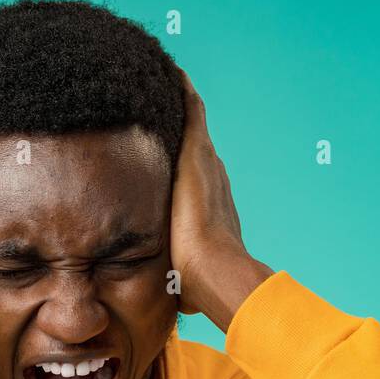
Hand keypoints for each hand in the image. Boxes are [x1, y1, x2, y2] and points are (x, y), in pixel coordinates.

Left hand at [169, 69, 272, 330]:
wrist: (216, 273)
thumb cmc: (202, 287)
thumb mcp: (188, 281)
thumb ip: (184, 282)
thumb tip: (186, 306)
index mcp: (211, 210)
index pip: (195, 182)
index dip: (186, 169)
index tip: (174, 157)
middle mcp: (214, 182)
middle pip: (195, 150)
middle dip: (180, 133)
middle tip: (164, 110)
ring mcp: (208, 166)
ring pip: (192, 127)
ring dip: (180, 108)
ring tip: (165, 84)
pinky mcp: (197, 156)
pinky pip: (190, 112)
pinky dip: (182, 92)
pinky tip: (172, 72)